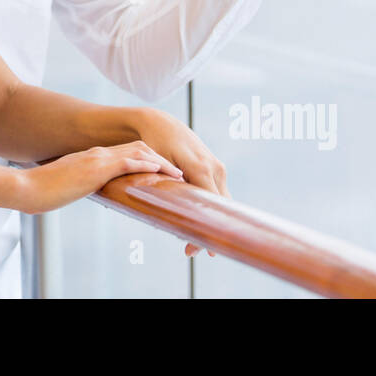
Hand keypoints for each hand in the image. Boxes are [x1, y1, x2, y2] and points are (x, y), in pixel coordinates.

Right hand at [14, 142, 183, 215]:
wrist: (25, 188)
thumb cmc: (40, 192)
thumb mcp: (65, 188)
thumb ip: (77, 186)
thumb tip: (80, 193)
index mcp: (91, 159)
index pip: (126, 153)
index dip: (147, 159)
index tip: (163, 170)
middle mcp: (97, 154)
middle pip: (138, 149)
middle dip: (161, 158)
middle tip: (178, 172)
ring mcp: (98, 159)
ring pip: (139, 153)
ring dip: (162, 162)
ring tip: (178, 175)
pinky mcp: (97, 169)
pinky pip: (129, 162)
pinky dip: (149, 165)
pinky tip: (162, 171)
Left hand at [133, 108, 228, 257]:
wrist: (162, 124)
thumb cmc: (156, 142)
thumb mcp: (158, 164)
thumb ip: (165, 186)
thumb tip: (167, 213)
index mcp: (202, 168)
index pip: (210, 205)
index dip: (205, 228)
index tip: (198, 247)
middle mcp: (215, 169)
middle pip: (218, 208)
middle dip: (207, 231)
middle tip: (190, 252)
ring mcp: (218, 169)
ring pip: (219, 203)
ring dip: (208, 222)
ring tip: (191, 243)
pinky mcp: (216, 170)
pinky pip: (216, 195)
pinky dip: (207, 210)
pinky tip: (194, 223)